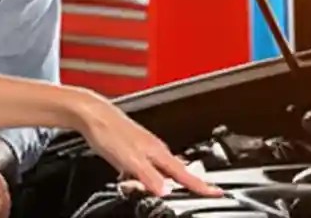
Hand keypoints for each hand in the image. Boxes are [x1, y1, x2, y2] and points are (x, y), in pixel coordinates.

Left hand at [70, 91, 221, 197]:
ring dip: (159, 184)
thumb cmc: (109, 131)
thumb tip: (165, 191)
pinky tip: (134, 181)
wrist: (92, 114)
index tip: (218, 192)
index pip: (185, 174)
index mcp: (158, 152)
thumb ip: (149, 176)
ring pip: (159, 172)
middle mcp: (155, 150)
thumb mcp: (129, 159)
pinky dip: (143, 178)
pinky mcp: (133, 149)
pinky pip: (145, 169)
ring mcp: (145, 149)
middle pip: (175, 175)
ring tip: (151, 191)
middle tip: (192, 194)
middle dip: (182, 188)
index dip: (202, 185)